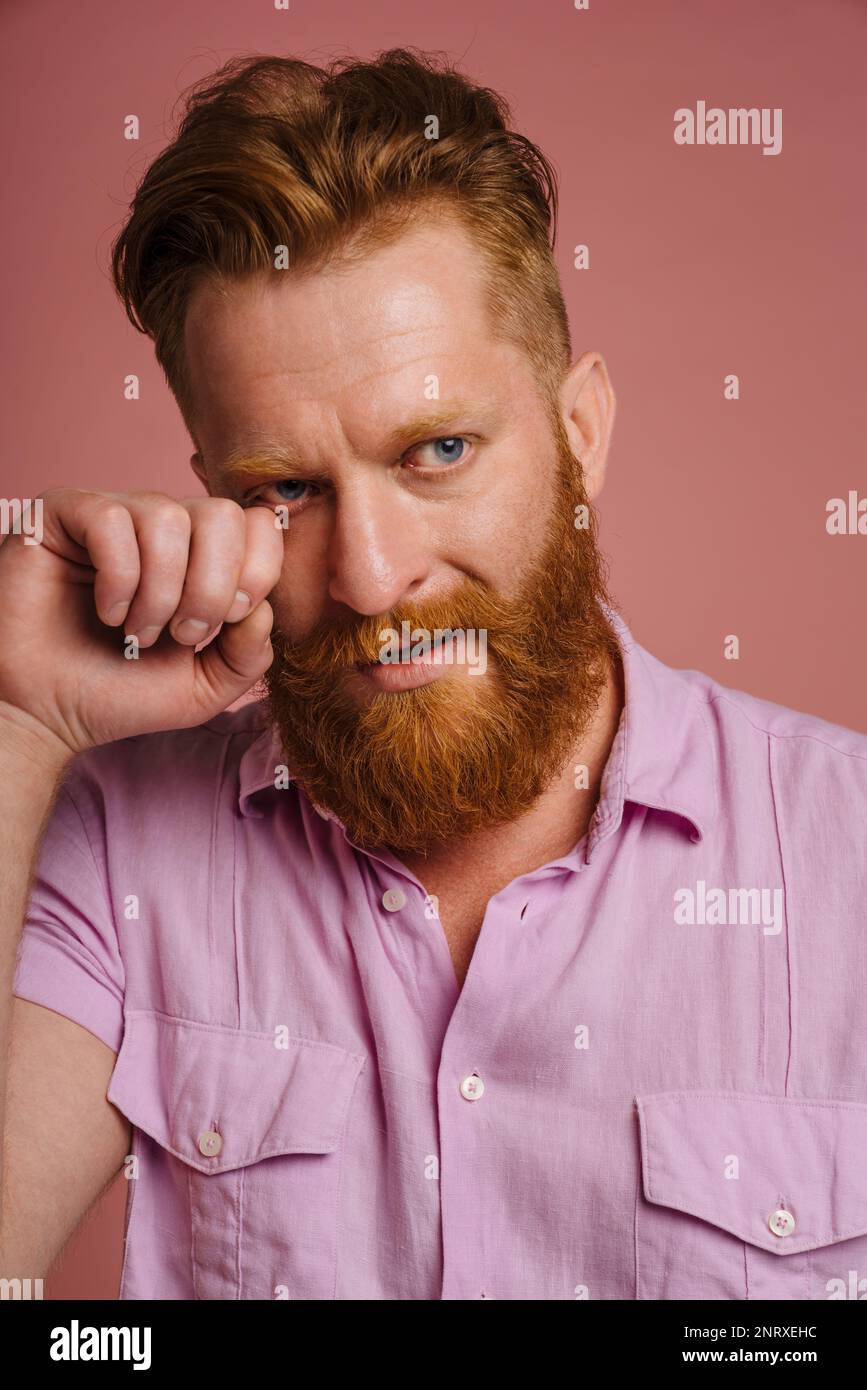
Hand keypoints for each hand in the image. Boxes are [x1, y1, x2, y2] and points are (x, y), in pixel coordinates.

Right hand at [0, 489, 282, 755]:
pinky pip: (112, 520)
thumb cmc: (120, 693)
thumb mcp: (205, 688)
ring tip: (137, 632)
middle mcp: (161, 525)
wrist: (46, 712)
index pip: (257, 524)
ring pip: (168, 516)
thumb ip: (250, 655)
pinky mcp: (62, 514)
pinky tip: (107, 612)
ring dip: (160, 591)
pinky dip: (119, 578)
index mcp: (202, 553)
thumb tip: (262, 610)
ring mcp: (113, 514)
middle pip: (222, 513)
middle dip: (212, 585)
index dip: (257, 572)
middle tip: (183, 634)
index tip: (226, 623)